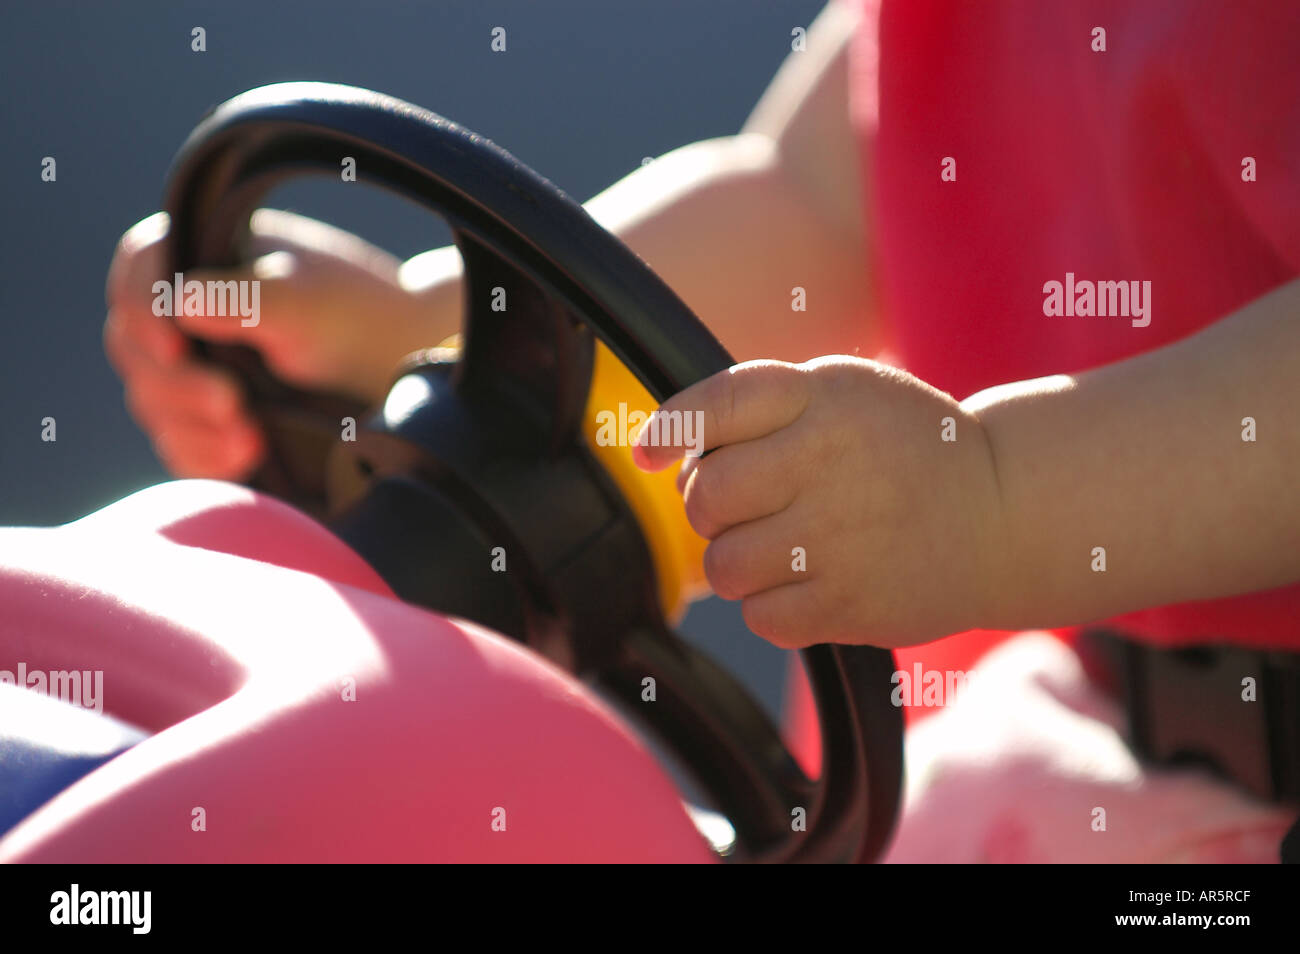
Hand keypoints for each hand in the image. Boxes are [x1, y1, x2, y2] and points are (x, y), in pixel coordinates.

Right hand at [103, 209, 444, 478]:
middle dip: (177, 382)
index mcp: (204, 258)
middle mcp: (190, 313)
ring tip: (249, 438)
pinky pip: (181, 443)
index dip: (144, 310)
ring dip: (192, 424)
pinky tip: (243, 459)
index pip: (142, 271)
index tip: (175, 348)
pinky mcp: (211, 420)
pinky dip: (204, 454)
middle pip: (136, 347)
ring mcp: (197, 369)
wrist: (404, 369)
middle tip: (229, 403)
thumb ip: (243, 297)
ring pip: (154, 401)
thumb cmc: (357, 318)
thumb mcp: (305, 302)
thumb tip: (179, 299)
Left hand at [633, 356, 1007, 648]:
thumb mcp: (844, 391)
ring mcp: (838, 537)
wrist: (1000, 512)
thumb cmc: (901, 448)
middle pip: (704, 497)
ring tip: (780, 546)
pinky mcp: (850, 603)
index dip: (667, 429)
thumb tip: (658, 452)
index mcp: (822, 398)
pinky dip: (771, 605)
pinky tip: (808, 580)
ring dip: (737, 560)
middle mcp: (827, 462)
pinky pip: (760, 617)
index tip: (647, 453)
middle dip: (707, 505)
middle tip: (744, 506)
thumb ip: (760, 405)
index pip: (717, 405)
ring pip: (723, 565)